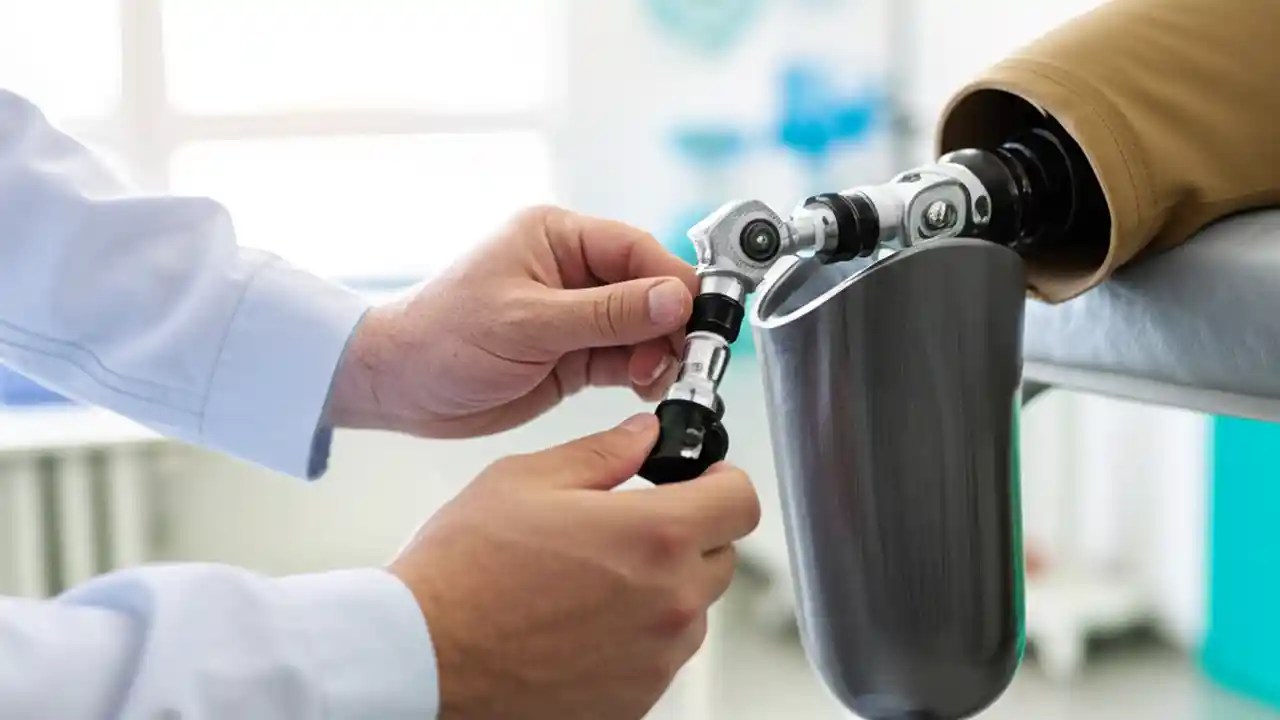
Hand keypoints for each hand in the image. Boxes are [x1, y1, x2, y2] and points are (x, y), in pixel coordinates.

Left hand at [329, 206, 697, 437]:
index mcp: (557, 238)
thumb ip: (606, 313)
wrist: (399, 387)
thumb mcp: (529, 323)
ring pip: (642, 328)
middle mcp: (570, 270)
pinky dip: (641, 374)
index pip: (636, 250)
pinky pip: (624, 358)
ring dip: (657, 354)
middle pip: (647, 290)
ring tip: (653, 381)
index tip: (697, 318)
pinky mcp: (573, 354)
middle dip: (669, 325)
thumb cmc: (442, 338)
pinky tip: (645, 388)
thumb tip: (673, 298)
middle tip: (680, 360)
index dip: (672, 284)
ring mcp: (574, 314)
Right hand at [389, 414, 760, 719]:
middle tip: (627, 527)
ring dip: (662, 587)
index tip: (700, 481)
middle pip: (721, 555)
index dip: (722, 482)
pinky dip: (637, 635)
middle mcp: (669, 603)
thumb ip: (602, 452)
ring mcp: (656, 659)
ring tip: (591, 580)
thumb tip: (644, 436)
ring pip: (691, 608)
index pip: (742, 501)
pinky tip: (581, 621)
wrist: (422, 658)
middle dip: (687, 533)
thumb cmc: (463, 572)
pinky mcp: (635, 700)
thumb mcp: (526, 480)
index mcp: (654, 536)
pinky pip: (660, 655)